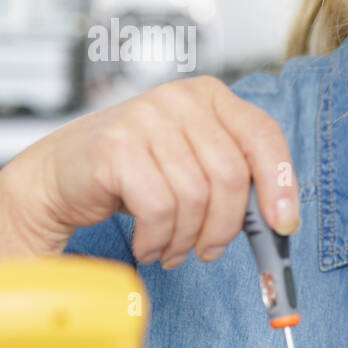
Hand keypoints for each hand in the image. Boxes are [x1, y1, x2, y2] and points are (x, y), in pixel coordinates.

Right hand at [0, 75, 297, 266]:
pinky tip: (151, 244)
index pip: (264, 135)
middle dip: (227, 226)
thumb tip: (282, 222)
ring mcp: (145, 118)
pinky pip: (160, 207)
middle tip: (211, 251)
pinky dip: (158, 238)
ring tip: (173, 248)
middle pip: (231, 174)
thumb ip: (238, 181)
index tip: (285, 224)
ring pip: (196, 196)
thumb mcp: (196, 168)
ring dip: (188, 238)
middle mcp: (180, 99)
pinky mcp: (115, 147)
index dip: (281, 183)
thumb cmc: (139, 174)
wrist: (62, 176)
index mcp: (211, 97)